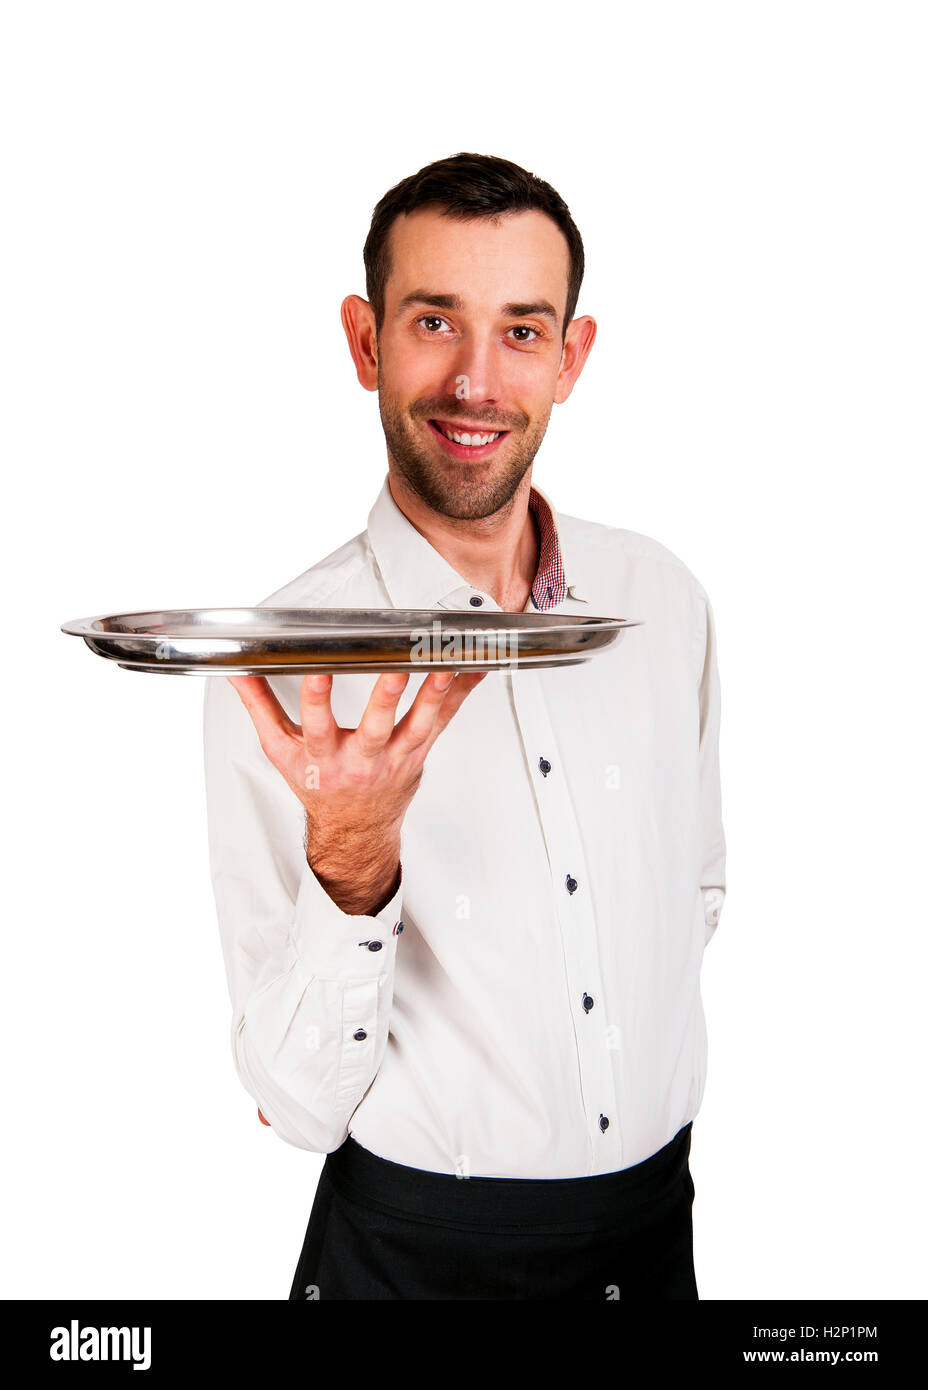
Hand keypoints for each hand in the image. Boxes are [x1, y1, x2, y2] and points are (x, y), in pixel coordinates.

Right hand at [227, 667, 486, 901]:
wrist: (355, 829)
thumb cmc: (319, 785)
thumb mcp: (281, 751)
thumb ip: (260, 707)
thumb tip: (236, 671)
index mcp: (323, 756)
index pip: (315, 723)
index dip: (316, 697)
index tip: (318, 670)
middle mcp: (361, 758)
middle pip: (376, 726)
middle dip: (387, 696)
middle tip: (397, 667)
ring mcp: (395, 758)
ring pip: (418, 725)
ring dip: (434, 695)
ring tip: (446, 666)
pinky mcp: (419, 753)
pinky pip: (443, 720)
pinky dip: (460, 694)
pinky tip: (475, 668)